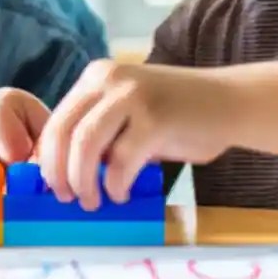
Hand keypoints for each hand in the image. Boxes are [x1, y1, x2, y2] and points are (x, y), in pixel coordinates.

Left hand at [38, 60, 229, 209]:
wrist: (230, 102)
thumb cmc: (178, 115)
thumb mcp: (128, 114)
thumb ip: (100, 132)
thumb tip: (64, 172)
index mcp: (97, 77)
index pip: (57, 120)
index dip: (47, 158)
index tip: (52, 186)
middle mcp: (110, 79)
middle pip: (63, 132)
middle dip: (58, 172)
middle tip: (67, 198)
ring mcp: (133, 96)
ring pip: (86, 145)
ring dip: (83, 181)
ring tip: (93, 200)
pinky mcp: (156, 119)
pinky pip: (121, 160)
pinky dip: (115, 184)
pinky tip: (122, 193)